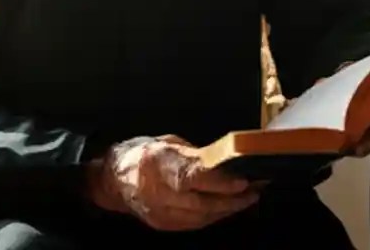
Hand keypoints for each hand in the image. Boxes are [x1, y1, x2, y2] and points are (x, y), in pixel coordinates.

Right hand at [88, 135, 262, 231]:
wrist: (115, 179)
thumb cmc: (146, 155)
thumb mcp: (171, 145)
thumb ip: (198, 155)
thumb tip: (227, 160)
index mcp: (158, 164)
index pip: (193, 177)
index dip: (220, 182)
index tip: (243, 181)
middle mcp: (157, 191)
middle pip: (201, 203)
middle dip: (232, 200)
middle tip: (254, 191)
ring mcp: (159, 212)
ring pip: (200, 217)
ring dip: (227, 209)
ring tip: (246, 199)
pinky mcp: (162, 224)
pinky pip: (194, 224)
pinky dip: (213, 216)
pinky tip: (226, 208)